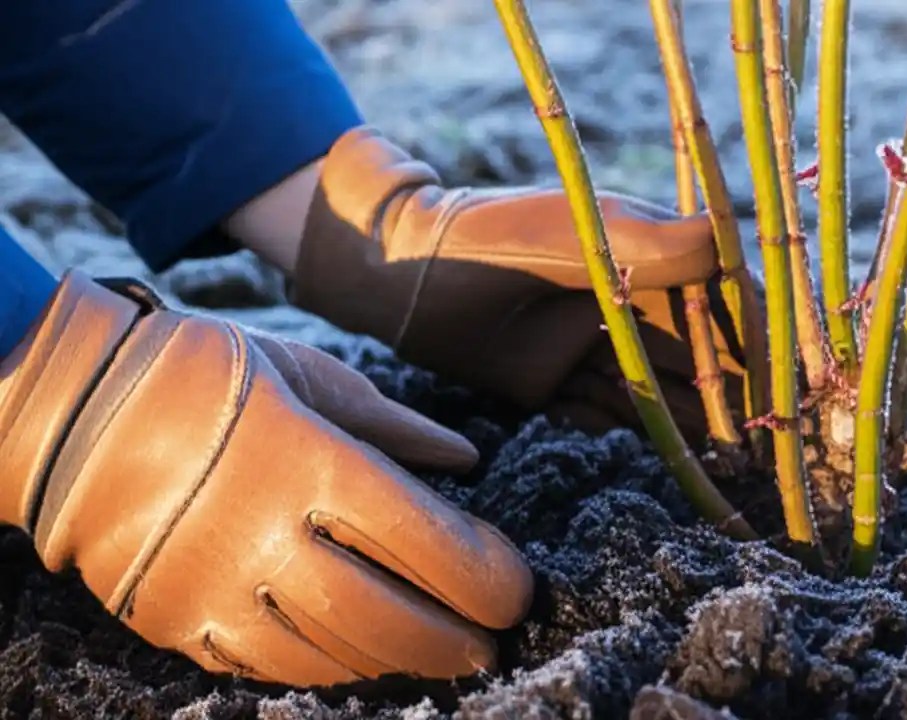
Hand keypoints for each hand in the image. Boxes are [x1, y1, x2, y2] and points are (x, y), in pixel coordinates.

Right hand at [0, 271, 532, 685]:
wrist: (72, 409)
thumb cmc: (205, 376)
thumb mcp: (308, 374)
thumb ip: (395, 425)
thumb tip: (468, 460)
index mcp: (309, 462)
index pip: (427, 541)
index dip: (486, 576)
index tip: (516, 587)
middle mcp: (264, 535)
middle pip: (388, 617)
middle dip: (456, 639)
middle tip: (491, 640)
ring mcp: (214, 589)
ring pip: (331, 656)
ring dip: (399, 662)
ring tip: (440, 654)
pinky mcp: (177, 622)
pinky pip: (268, 668)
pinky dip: (328, 670)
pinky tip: (363, 660)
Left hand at [290, 126, 747, 440]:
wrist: (404, 272)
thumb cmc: (495, 236)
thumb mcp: (578, 230)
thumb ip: (651, 241)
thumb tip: (730, 239)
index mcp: (647, 257)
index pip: (721, 302)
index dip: (756, 344)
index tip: (785, 386)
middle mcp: (627, 302)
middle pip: (696, 357)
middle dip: (733, 399)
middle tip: (768, 446)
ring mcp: (591, 345)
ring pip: (656, 394)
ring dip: (693, 429)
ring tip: (734, 469)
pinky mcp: (554, 382)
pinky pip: (606, 416)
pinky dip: (639, 439)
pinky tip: (676, 468)